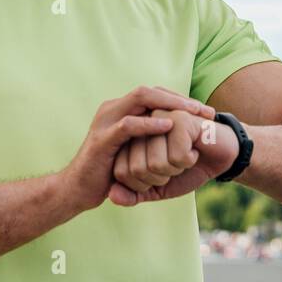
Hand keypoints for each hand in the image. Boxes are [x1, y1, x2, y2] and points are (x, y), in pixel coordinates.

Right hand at [59, 87, 216, 211]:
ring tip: (192, 113)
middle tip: (205, 110)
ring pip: (140, 98)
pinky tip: (168, 126)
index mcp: (120, 110)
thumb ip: (148, 139)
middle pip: (150, 91)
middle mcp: (112, 109)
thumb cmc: (108, 172)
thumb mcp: (132, 151)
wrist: (76, 190)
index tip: (204, 111)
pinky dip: (148, 124)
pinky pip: (127, 125)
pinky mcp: (102, 139)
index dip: (180, 99)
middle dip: (180, 99)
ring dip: (169, 104)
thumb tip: (179, 135)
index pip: (154, 94)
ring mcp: (106, 121)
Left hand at [108, 110, 240, 206]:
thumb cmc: (186, 169)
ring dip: (175, 170)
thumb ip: (133, 193)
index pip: (122, 173)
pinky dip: (188, 161)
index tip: (160, 176)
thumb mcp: (157, 187)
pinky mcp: (179, 116)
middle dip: (161, 178)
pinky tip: (194, 149)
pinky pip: (176, 155)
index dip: (143, 185)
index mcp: (130, 139)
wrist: (219, 154)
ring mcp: (158, 117)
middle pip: (136, 169)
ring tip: (184, 156)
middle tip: (175, 166)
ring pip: (154, 163)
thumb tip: (112, 195)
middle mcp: (140, 125)